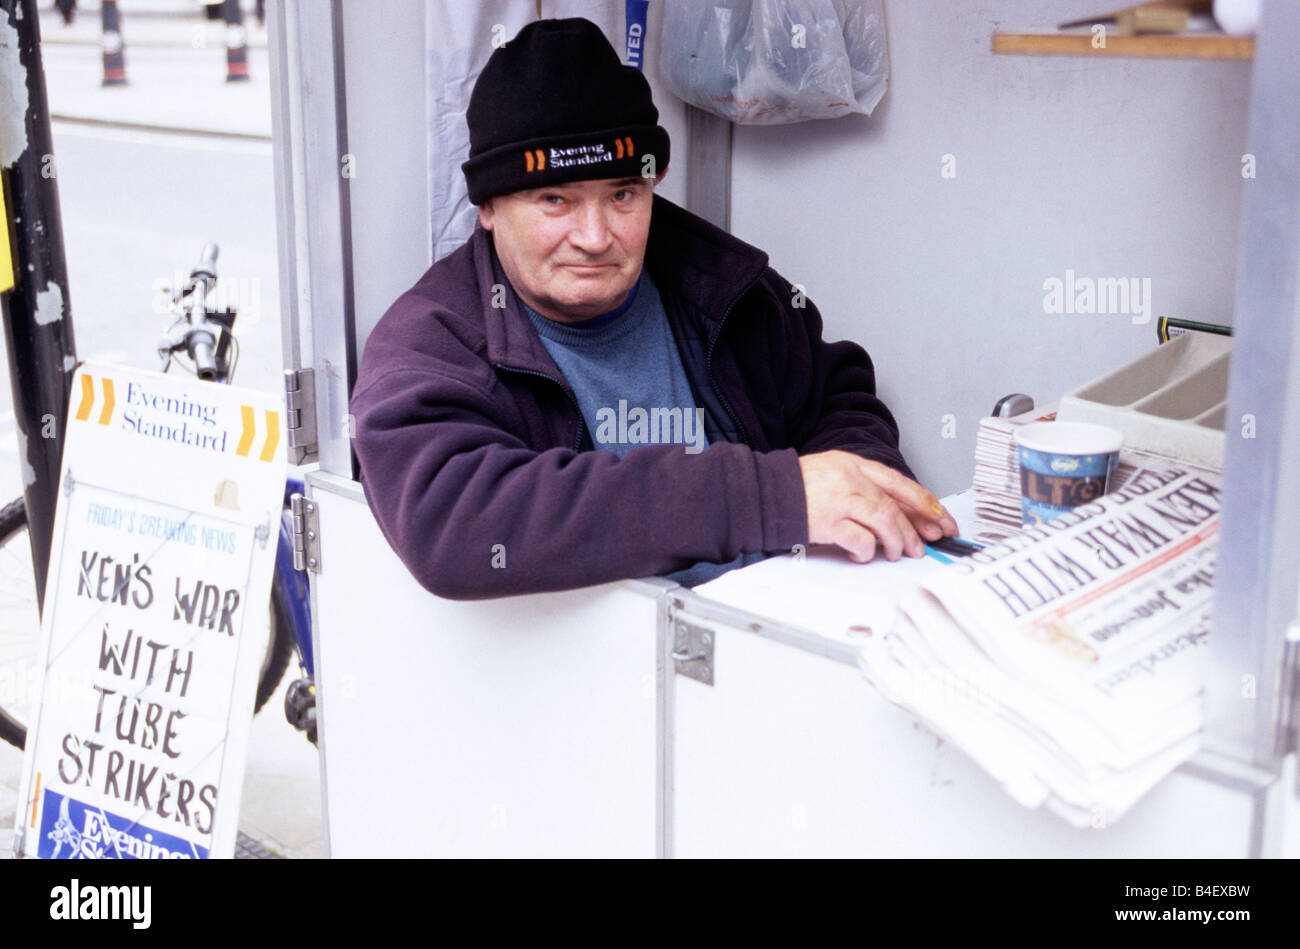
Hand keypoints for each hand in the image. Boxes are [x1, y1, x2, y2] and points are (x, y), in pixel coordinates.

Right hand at [797, 450, 958, 562]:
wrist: (761, 492)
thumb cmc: (794, 488)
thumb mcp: (832, 474)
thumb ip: (861, 489)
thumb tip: (894, 517)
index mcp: (854, 464)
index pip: (900, 483)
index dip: (925, 504)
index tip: (941, 519)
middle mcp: (850, 478)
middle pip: (895, 505)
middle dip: (914, 529)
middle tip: (922, 546)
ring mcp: (840, 499)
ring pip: (885, 520)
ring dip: (896, 541)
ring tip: (896, 553)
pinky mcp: (828, 521)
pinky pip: (860, 540)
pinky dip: (866, 551)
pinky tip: (863, 555)